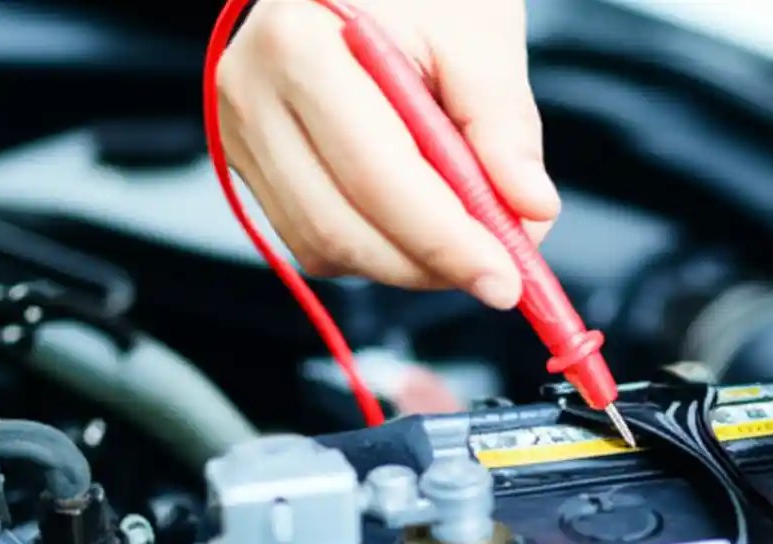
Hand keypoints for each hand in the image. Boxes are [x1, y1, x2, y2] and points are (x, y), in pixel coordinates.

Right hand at [218, 0, 558, 308]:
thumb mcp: (478, 36)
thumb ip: (503, 126)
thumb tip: (530, 210)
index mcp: (301, 45)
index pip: (377, 175)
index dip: (446, 241)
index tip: (508, 279)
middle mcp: (253, 94)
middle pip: (342, 227)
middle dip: (431, 265)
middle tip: (502, 274)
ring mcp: (242, 132)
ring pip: (325, 247)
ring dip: (407, 265)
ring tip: (469, 241)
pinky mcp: (251, 162)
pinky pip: (314, 239)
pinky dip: (377, 250)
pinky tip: (421, 221)